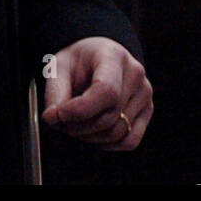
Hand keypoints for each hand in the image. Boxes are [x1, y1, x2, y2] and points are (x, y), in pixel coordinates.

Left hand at [41, 36, 152, 150]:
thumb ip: (55, 92)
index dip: (80, 110)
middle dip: (78, 126)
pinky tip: (92, 132)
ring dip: (89, 137)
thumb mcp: (59, 67)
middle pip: (109, 116)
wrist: (97, 56)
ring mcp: (144, 93)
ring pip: (117, 132)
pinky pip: (129, 140)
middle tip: (61, 122)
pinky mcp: (147, 110)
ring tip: (74, 125)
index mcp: (113, 56)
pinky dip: (107, 144)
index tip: (58, 114)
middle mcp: (135, 74)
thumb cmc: (79, 61)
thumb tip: (52, 118)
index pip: (106, 91)